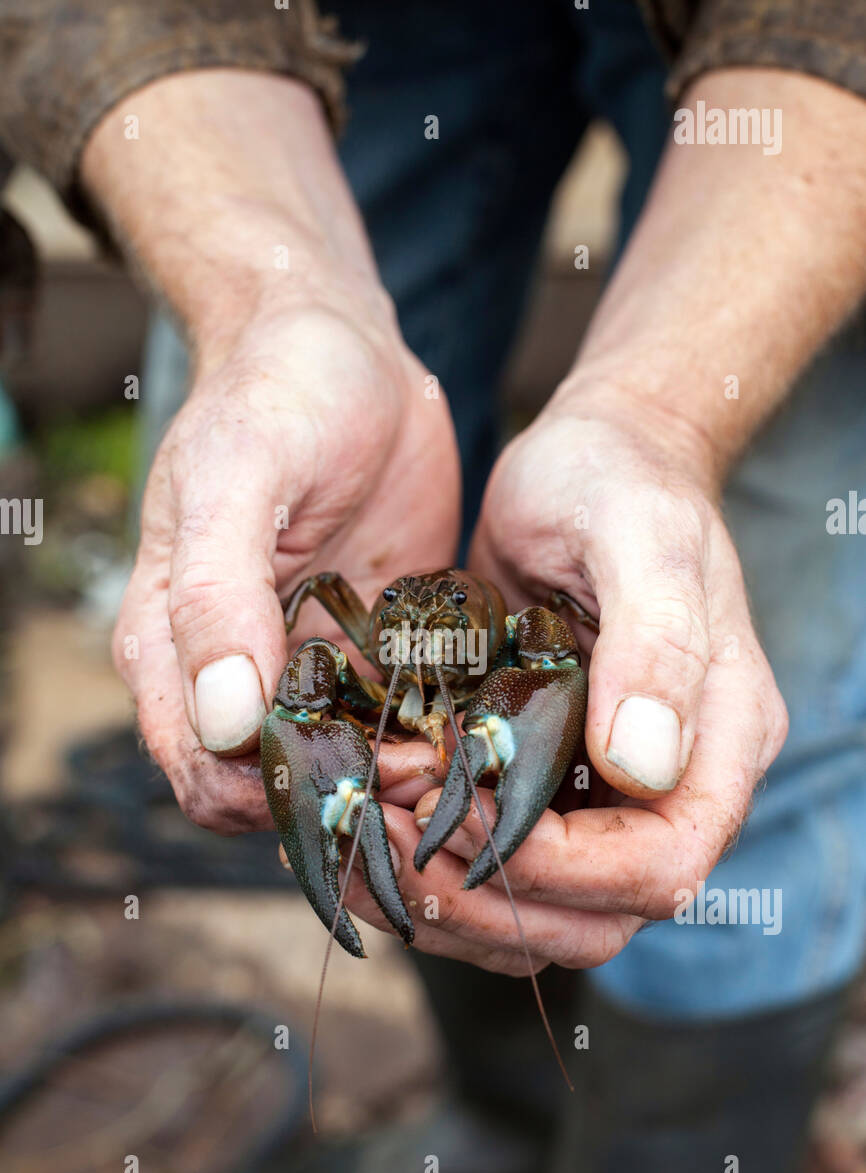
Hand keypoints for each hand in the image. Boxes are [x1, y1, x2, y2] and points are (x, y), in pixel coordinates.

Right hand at [114, 297, 458, 832]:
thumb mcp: (237, 476)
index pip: (206, 775)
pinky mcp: (370, 653)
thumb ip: (218, 596)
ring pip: (342, 774)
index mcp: (173, 646)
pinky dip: (430, 736)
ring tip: (457, 742)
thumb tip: (223, 721)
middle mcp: (233, 674)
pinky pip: (394, 726)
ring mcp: (305, 669)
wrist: (346, 348)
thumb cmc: (273, 394)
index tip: (363, 763)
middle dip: (349, 798)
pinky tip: (473, 714)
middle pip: (276, 795)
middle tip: (425, 762)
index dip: (280, 793)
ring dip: (397, 778)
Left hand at [342, 386, 787, 973]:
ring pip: (539, 914)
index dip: (564, 869)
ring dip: (449, 903)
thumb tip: (644, 764)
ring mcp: (604, 794)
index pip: (662, 864)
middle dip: (490, 904)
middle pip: (597, 917)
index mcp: (719, 741)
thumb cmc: (620, 482)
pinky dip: (433, 867)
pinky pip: (496, 866)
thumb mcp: (641, 537)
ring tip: (364, 842)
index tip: (463, 810)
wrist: (588, 461)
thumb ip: (657, 643)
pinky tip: (368, 824)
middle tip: (391, 845)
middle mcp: (670, 785)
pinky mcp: (542, 784)